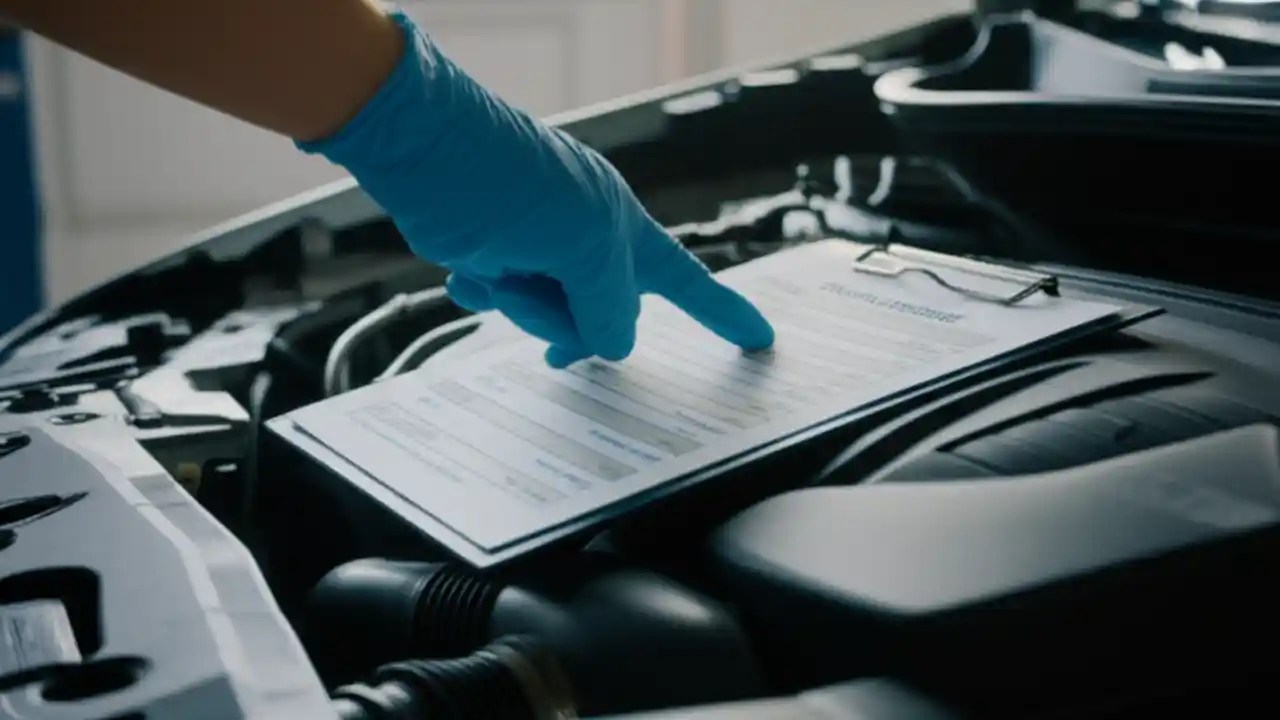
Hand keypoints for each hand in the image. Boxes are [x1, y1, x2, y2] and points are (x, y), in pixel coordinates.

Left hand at [299, 11, 772, 366]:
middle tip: (537, 296)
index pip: (687, 281)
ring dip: (520, 304)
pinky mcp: (499, 257)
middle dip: (568, 320)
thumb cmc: (514, 182)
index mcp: (624, 231)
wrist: (426, 151)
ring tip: (497, 263)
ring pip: (551, 318)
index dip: (724, 314)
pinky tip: (468, 268)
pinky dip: (487, 292)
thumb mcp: (583, 246)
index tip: (759, 341)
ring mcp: (544, 252)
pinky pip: (507, 302)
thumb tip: (613, 347)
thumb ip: (609, 306)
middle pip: (605, 317)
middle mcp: (589, 243)